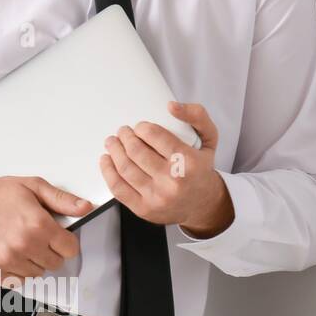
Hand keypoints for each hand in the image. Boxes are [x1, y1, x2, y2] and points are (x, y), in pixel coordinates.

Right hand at [0, 172, 93, 285]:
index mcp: (38, 224)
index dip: (64, 241)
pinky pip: (18, 282)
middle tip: (33, 236)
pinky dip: (16, 271)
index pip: (70, 249)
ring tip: (18, 243)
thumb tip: (85, 207)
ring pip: (37, 274)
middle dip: (48, 250)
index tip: (55, 236)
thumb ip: (62, 199)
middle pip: (55, 263)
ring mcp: (8, 260)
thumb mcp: (31, 186)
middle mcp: (25, 244)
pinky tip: (8, 254)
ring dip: (32, 261)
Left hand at [101, 100, 231, 235]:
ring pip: (125, 168)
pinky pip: (118, 188)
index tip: (139, 127)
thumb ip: (196, 116)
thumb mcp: (209, 139)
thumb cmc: (200, 169)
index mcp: (188, 162)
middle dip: (124, 137)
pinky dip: (107, 171)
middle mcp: (173, 181)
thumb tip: (171, 106)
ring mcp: (157, 197)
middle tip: (122, 131)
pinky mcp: (144, 209)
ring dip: (114, 151)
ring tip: (112, 142)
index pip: (155, 136)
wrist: (202, 204)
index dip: (141, 128)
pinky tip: (106, 160)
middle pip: (136, 151)